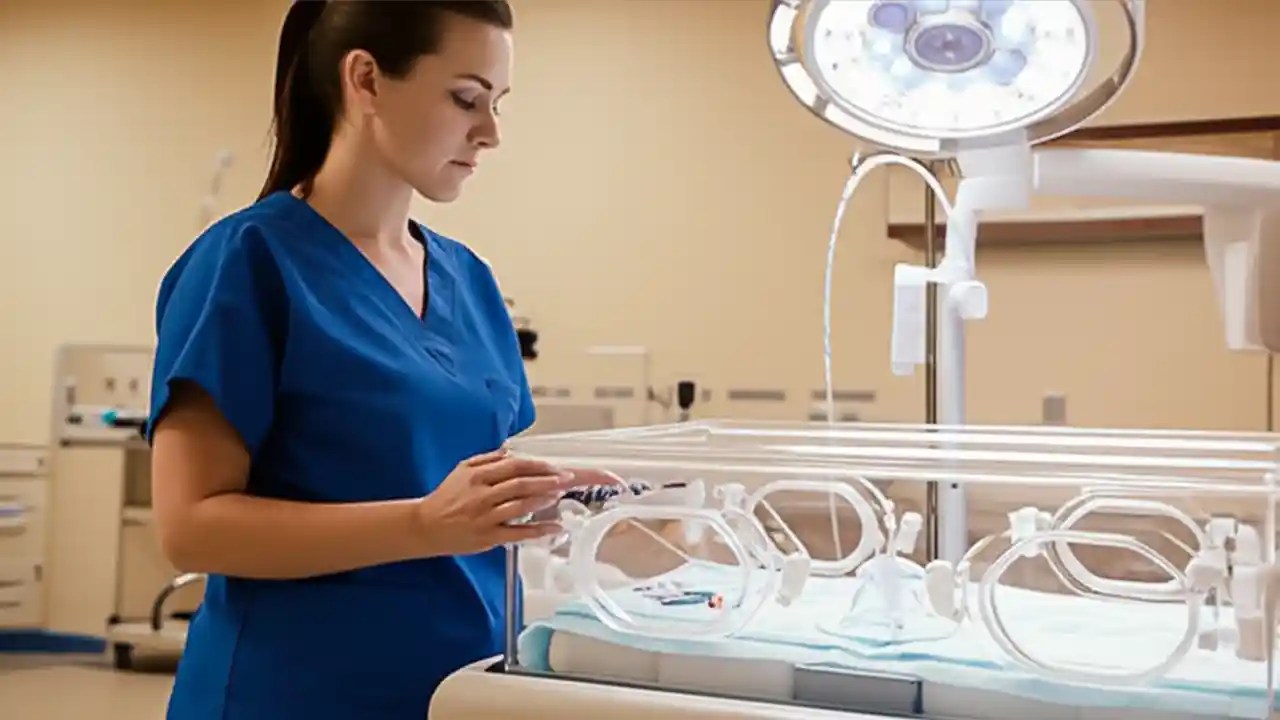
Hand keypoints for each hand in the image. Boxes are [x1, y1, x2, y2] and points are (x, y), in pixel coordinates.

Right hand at [415, 448, 599, 554]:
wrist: (425, 526)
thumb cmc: (447, 497)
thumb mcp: (463, 469)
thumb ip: (488, 459)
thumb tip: (512, 451)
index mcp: (478, 475)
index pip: (515, 466)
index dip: (539, 466)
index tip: (557, 467)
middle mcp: (482, 494)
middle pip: (521, 484)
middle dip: (548, 480)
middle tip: (568, 479)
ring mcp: (485, 517)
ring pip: (520, 506)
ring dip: (543, 499)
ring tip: (560, 496)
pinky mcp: (487, 537)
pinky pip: (517, 533)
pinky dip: (538, 530)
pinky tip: (554, 527)